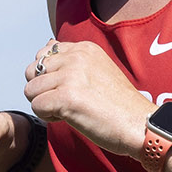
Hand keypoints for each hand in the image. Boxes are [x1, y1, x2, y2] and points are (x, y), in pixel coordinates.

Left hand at [24, 39, 156, 157]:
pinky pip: (36, 107)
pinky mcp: (66, 98)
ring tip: (68, 110)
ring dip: (45, 105)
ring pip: (31, 90)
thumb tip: (45, 47)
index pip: (43, 54)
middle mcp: (76, 57)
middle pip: (32, 72)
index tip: (68, 88)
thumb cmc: (119, 104)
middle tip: (66, 102)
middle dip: (42, 90)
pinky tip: (69, 118)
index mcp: (84, 48)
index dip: (48, 76)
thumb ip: (71, 59)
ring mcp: (70, 76)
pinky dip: (48, 117)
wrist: (140, 125)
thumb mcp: (96, 70)